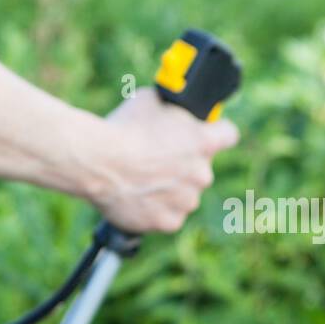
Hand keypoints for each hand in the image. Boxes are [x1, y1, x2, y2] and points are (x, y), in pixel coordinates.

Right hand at [89, 87, 238, 232]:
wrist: (96, 162)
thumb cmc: (122, 128)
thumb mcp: (153, 101)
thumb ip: (174, 110)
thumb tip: (175, 107)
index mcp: (204, 141)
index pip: (228, 135)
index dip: (213, 134)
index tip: (201, 136)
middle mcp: (202, 173)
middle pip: (200, 170)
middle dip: (184, 166)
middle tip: (155, 161)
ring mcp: (186, 201)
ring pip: (184, 196)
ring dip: (170, 191)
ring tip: (141, 181)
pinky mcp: (168, 222)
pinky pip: (167, 217)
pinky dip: (155, 211)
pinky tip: (137, 198)